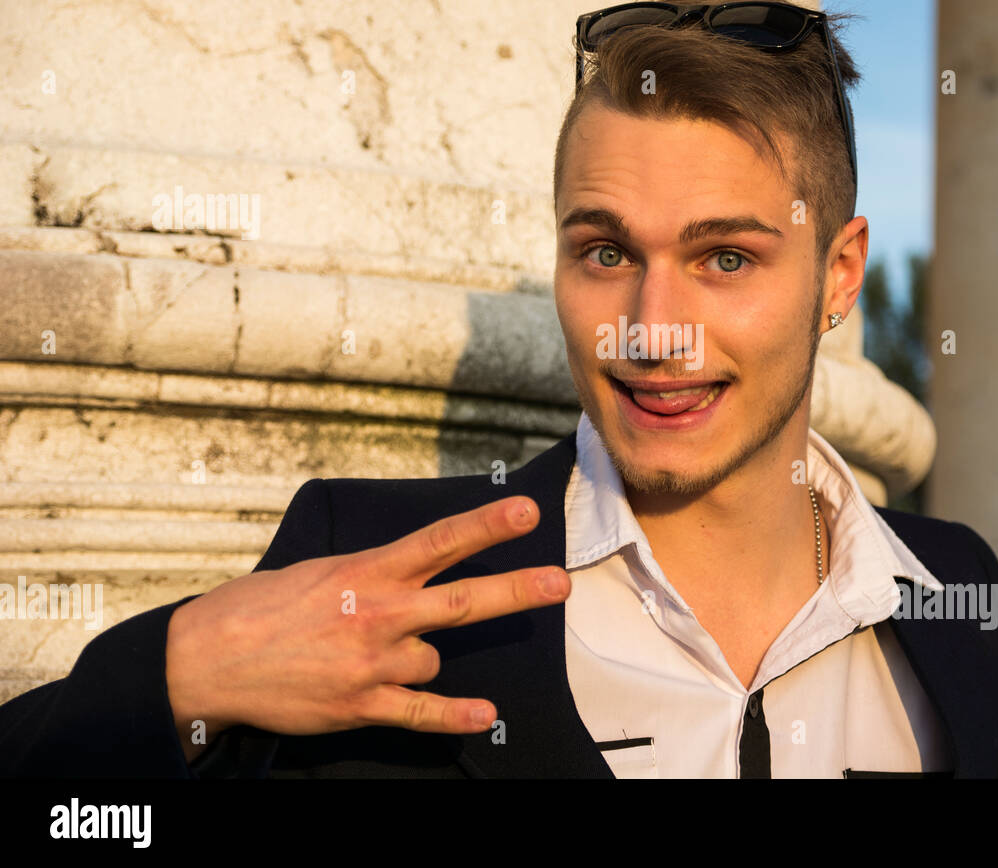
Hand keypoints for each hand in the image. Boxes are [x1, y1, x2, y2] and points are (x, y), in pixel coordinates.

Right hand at [165, 495, 567, 761]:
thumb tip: (413, 567)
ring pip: (434, 659)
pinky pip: (421, 712)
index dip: (487, 525)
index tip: (527, 511)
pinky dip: (456, 716)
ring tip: (372, 654)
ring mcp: (373, 662)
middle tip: (560, 583)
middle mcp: (379, 614)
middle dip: (517, 590)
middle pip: (463, 600)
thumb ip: (373, 572)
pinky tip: (487, 716)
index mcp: (367, 572)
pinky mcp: (361, 704)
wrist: (207, 660)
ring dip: (421, 657)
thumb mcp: (321, 569)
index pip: (439, 541)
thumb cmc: (260, 606)